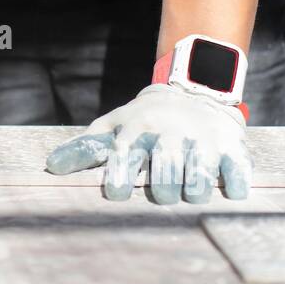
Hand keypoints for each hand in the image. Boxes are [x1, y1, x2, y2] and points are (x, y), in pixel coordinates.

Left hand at [44, 83, 251, 202]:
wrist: (195, 90)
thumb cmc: (145, 119)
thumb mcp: (115, 125)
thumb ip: (85, 147)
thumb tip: (50, 166)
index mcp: (138, 131)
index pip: (125, 156)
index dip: (119, 177)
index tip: (115, 193)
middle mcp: (168, 135)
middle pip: (163, 176)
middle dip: (162, 189)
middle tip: (162, 191)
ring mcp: (201, 141)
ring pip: (197, 180)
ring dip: (193, 191)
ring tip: (189, 189)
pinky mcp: (230, 148)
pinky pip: (234, 172)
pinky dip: (232, 183)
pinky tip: (227, 187)